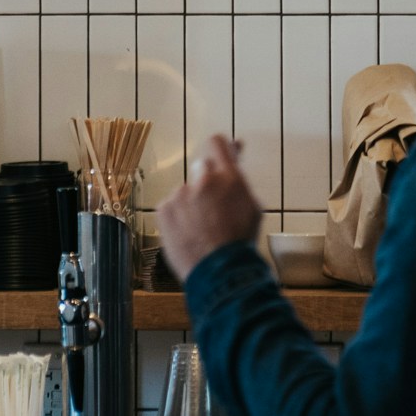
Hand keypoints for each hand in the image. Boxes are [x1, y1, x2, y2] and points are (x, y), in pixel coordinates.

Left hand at [156, 135, 261, 280]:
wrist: (219, 272)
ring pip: (186, 192)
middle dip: (208, 182)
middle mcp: (203, 180)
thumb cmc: (239, 241)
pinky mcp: (163, 209)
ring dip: (192, 204)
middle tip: (214, 206)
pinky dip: (178, 218)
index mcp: (228, 177)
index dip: (220, 149)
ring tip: (202, 230)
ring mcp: (180, 194)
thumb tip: (235, 150)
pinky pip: (171, 206)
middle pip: (202, 168)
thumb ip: (239, 178)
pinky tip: (189, 234)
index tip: (222, 154)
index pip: (217, 144)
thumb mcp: (252, 207)